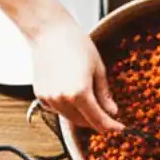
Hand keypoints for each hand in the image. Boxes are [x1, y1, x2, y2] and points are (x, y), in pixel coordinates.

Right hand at [31, 17, 124, 132]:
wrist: (49, 31)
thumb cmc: (76, 44)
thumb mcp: (98, 69)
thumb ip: (104, 94)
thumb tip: (111, 112)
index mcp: (80, 93)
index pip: (99, 120)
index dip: (111, 127)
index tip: (119, 128)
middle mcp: (62, 99)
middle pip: (84, 122)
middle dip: (97, 121)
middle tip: (107, 114)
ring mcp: (49, 98)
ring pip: (70, 118)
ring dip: (81, 115)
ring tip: (88, 99)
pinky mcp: (40, 95)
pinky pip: (57, 109)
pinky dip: (66, 107)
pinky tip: (70, 93)